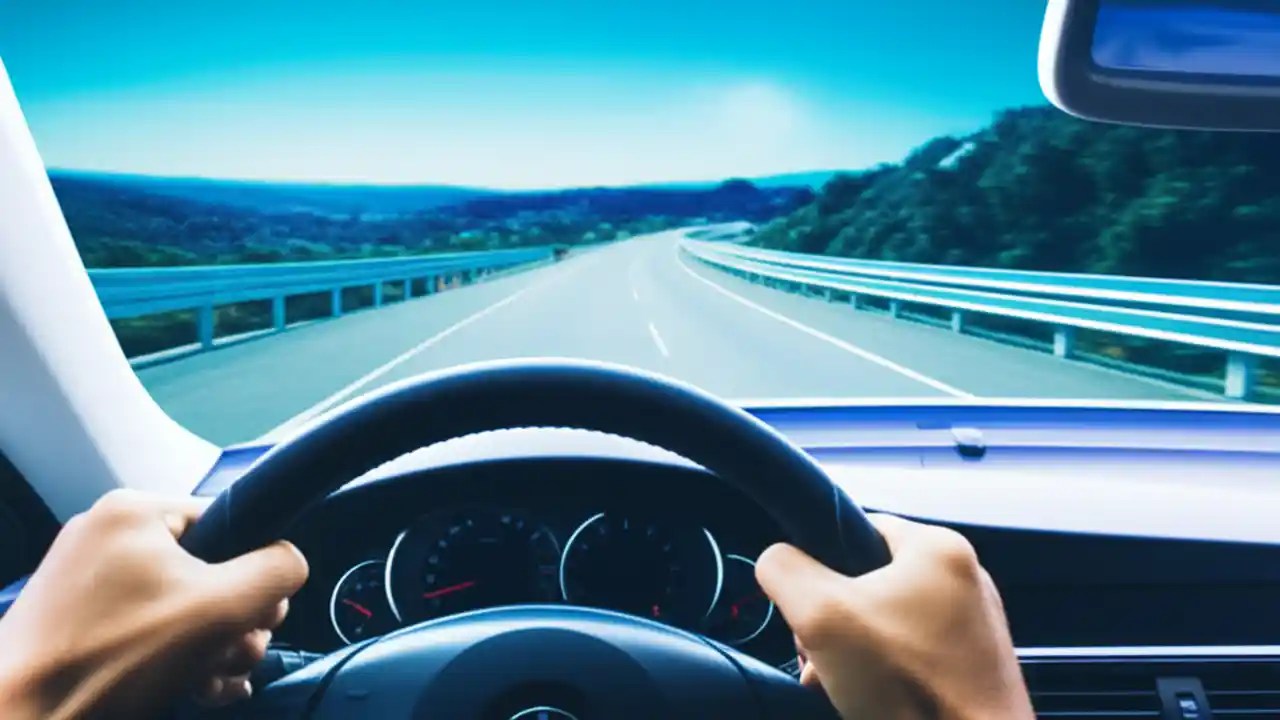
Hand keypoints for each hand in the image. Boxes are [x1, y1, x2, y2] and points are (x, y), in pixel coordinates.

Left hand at [0, 489, 308, 718]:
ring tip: (213, 681)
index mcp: (134, 511)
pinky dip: (179, 657)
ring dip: (214, 646)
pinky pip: (149, 627)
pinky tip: (197, 689)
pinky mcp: (77, 624)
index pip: (229, 523)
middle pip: (209, 568)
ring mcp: (86, 582)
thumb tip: (290, 564)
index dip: (254, 572)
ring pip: (183, 605)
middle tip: (234, 654)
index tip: (255, 617)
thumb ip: (276, 571)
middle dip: (235, 621)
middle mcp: (106, 536)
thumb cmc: (116, 659)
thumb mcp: (222, 608)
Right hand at [756, 514, 1033, 719]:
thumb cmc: (910, 686)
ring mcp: (974, 626)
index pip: (854, 529)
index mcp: (938, 546)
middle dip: (833, 621)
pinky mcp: (973, 667)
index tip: (809, 609)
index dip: (818, 566)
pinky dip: (884, 673)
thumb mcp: (821, 615)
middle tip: (821, 656)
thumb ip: (784, 570)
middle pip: (867, 580)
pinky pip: (912, 653)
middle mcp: (966, 578)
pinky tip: (868, 698)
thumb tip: (776, 560)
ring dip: (852, 652)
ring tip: (841, 684)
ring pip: (886, 622)